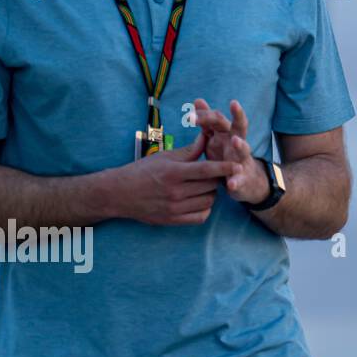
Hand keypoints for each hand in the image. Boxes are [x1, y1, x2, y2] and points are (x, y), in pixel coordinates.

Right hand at [101, 130, 239, 225]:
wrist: (118, 193)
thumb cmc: (142, 170)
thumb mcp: (165, 156)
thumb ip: (190, 150)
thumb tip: (209, 136)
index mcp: (173, 173)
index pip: (206, 170)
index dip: (224, 167)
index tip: (238, 165)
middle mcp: (174, 192)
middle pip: (210, 185)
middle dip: (217, 178)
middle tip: (215, 173)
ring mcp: (173, 208)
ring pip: (208, 201)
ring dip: (211, 193)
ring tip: (204, 185)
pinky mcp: (172, 220)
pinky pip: (200, 216)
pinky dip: (205, 208)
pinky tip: (200, 199)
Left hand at [192, 98, 268, 205]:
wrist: (246, 181)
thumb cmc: (225, 155)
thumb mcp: (216, 136)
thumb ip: (207, 121)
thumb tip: (198, 99)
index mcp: (227, 133)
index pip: (218, 118)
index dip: (205, 115)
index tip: (188, 116)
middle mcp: (237, 142)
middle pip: (239, 125)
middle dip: (237, 115)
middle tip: (234, 103)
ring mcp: (242, 159)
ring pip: (244, 149)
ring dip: (240, 145)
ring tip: (235, 141)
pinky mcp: (243, 178)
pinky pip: (240, 178)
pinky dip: (236, 181)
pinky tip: (231, 184)